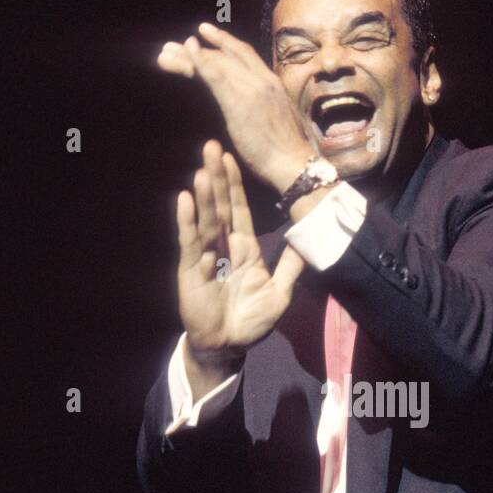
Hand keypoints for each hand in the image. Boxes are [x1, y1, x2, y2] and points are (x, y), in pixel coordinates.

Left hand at [158, 23, 311, 192]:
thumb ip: (266, 109)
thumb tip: (254, 111)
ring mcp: (252, 88)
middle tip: (174, 45)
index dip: (224, 43)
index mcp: (273, 84)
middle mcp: (263, 80)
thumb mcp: (279, 122)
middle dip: (200, 47)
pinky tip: (186, 53)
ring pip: (217, 62)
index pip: (245, 55)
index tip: (204, 35)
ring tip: (166, 52)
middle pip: (227, 54)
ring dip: (189, 55)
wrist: (293, 164)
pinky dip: (199, 61)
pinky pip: (216, 76)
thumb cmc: (287, 154)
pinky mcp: (239, 101)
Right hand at [177, 140, 304, 378]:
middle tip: (212, 145)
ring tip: (203, 168)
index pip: (240, 210)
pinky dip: (187, 222)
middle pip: (220, 207)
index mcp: (245, 249)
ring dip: (205, 195)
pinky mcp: (190, 272)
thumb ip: (290, 267)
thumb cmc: (252, 321)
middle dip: (217, 177)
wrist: (229, 346)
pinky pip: (189, 243)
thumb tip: (307, 242)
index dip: (235, 185)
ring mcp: (205, 257)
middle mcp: (223, 248)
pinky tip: (185, 200)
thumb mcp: (280, 294)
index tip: (231, 157)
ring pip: (206, 221)